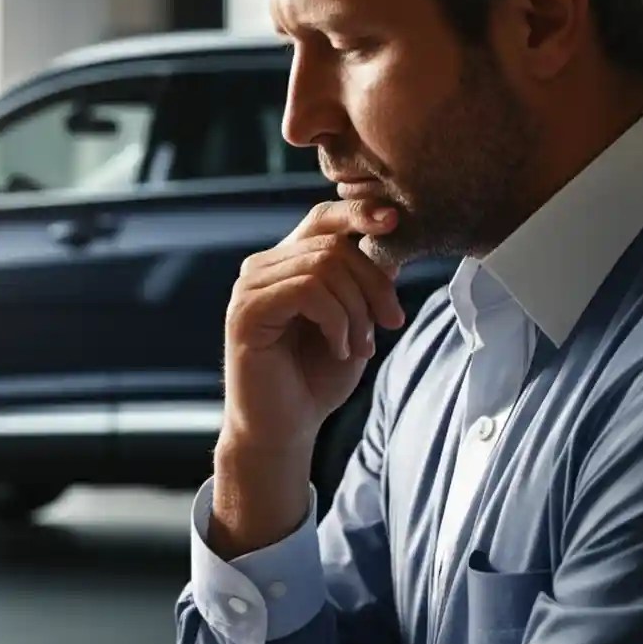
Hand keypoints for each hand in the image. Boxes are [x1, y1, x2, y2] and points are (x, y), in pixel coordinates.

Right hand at [208, 201, 406, 556]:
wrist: (285, 430)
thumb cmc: (316, 378)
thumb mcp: (355, 321)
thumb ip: (365, 281)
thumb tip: (391, 236)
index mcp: (285, 264)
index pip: (322, 220)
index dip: (357, 213)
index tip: (396, 220)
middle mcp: (262, 268)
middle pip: (332, 246)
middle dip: (373, 284)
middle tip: (391, 323)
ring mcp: (250, 288)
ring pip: (323, 267)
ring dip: (357, 310)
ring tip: (361, 347)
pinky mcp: (246, 313)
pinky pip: (307, 291)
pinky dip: (336, 320)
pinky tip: (340, 349)